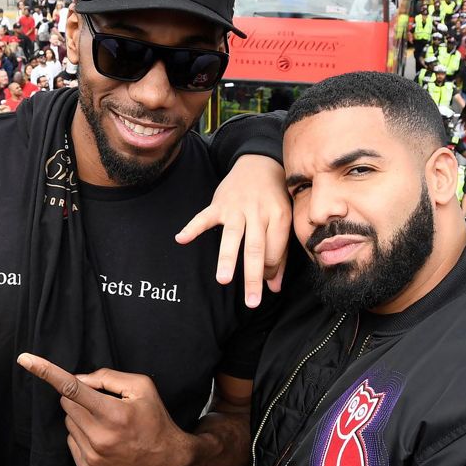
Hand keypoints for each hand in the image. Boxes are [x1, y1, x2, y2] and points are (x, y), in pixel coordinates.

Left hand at [17, 354, 190, 465]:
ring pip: (68, 424)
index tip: (25, 359)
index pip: (72, 388)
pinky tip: (105, 442)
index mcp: (113, 413)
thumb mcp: (142, 387)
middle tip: (103, 406)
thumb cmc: (156, 420)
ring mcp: (92, 457)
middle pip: (67, 405)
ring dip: (82, 419)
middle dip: (80, 400)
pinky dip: (83, 438)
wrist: (167, 463)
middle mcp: (100, 437)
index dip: (46, 372)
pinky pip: (71, 443)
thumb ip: (109, 377)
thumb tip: (80, 378)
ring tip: (108, 427)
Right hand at [176, 154, 288, 307]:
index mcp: (279, 217)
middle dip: (253, 276)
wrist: (260, 163)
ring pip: (233, 235)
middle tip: (251, 302)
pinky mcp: (219, 203)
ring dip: (227, 257)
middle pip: (256, 248)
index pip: (273, 251)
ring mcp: (237, 207)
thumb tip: (274, 287)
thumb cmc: (274, 199)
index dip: (269, 272)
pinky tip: (181, 239)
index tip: (265, 285)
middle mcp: (258, 212)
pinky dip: (192, 227)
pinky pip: (204, 216)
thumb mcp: (284, 222)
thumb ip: (280, 255)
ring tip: (223, 279)